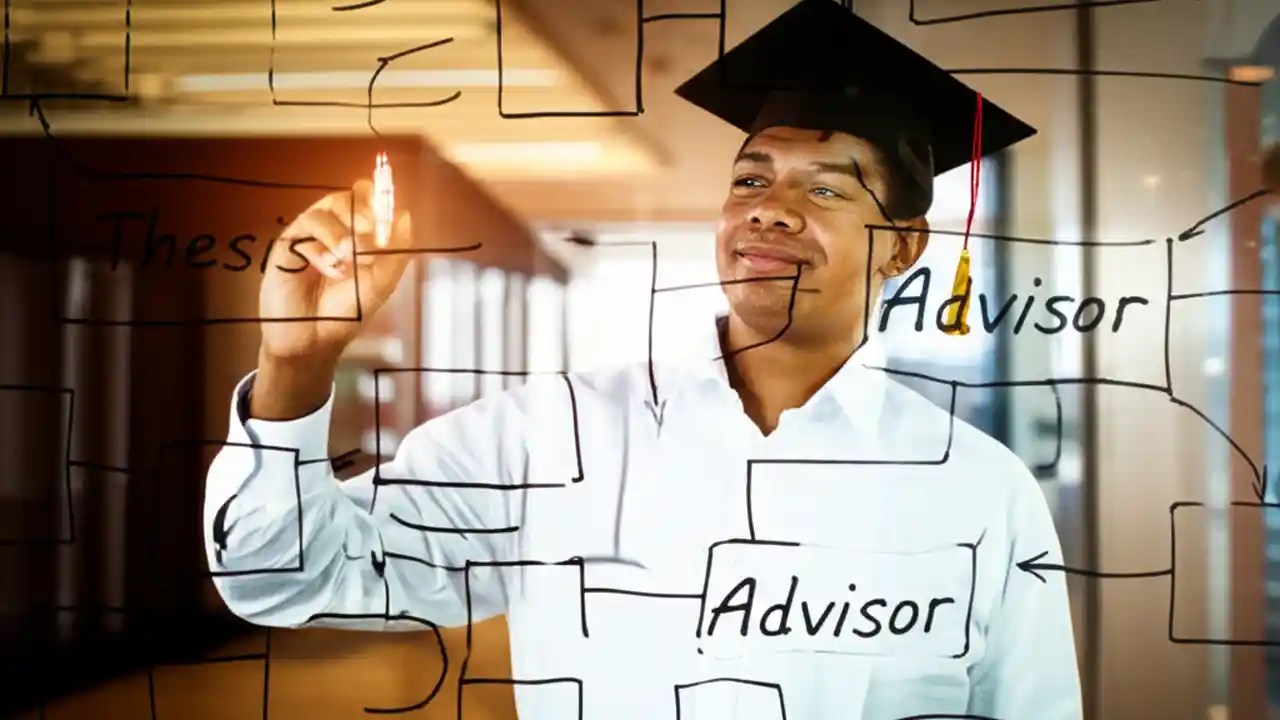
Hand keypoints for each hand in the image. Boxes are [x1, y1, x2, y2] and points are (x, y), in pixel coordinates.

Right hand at [258, 179, 411, 364]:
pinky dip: (325, 242)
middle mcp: (334, 229)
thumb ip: (397, 251)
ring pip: (329, 206)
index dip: (379, 201)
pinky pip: (308, 224)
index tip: (387, 218)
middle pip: (349, 195)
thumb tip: (406, 215)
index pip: (368, 200)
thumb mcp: (381, 283)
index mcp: (357, 235)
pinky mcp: (290, 242)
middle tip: (371, 236)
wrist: (314, 339)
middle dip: (364, 213)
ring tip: (350, 260)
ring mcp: (311, 234)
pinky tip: (330, 267)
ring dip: (345, 231)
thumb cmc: (346, 312)